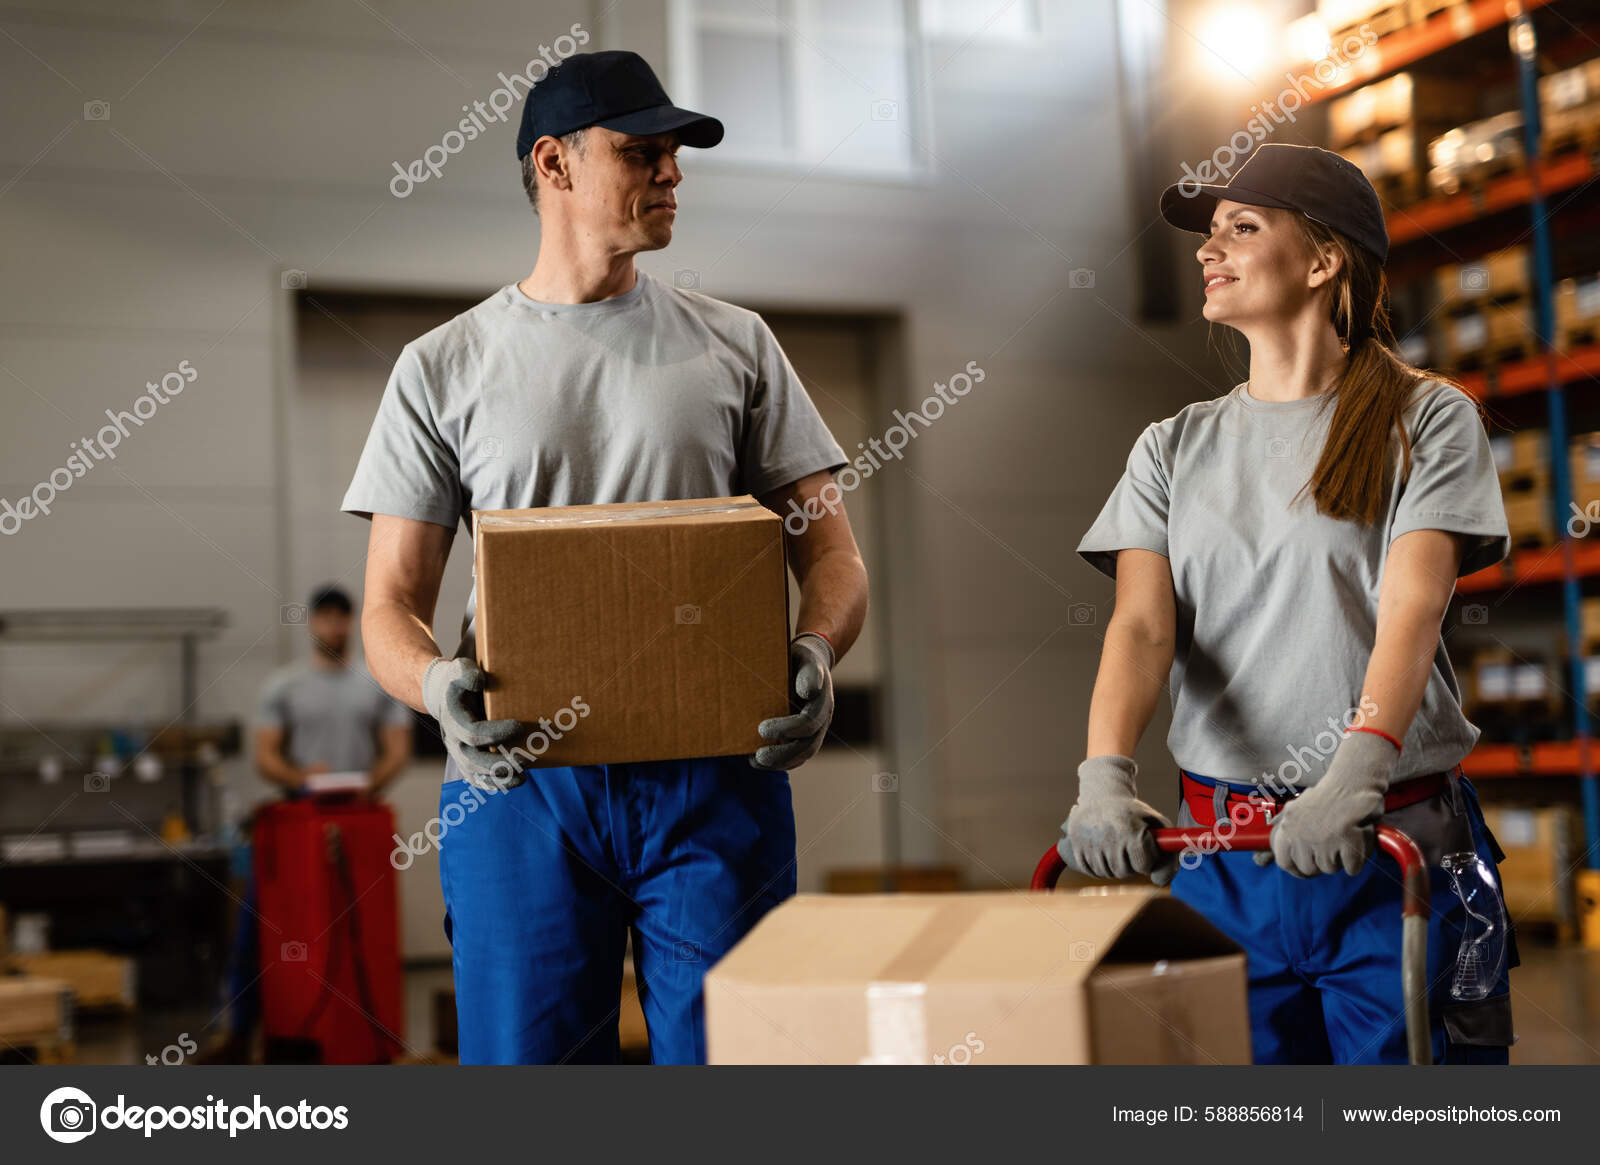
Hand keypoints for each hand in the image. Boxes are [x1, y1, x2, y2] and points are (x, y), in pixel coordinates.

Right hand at [420, 657, 525, 790]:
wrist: (442, 694)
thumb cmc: (457, 681)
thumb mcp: (459, 669)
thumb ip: (465, 672)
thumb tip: (479, 681)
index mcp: (453, 720)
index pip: (474, 733)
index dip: (497, 733)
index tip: (519, 726)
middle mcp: (454, 741)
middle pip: (474, 761)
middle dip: (501, 763)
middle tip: (526, 759)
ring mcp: (458, 753)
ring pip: (476, 775)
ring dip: (500, 780)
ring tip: (523, 777)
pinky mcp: (466, 761)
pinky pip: (478, 780)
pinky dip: (495, 784)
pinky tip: (514, 782)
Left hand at [750, 633, 833, 770]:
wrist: (808, 663)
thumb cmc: (801, 660)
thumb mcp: (806, 659)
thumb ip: (810, 673)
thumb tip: (808, 692)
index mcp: (823, 701)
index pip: (809, 721)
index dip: (787, 729)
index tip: (762, 729)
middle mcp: (823, 719)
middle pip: (808, 745)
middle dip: (783, 753)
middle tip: (758, 755)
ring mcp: (816, 730)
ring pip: (803, 755)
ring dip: (780, 762)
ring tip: (755, 761)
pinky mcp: (806, 736)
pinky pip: (797, 756)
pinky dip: (780, 763)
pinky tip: (758, 761)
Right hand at [1061, 755, 1175, 884]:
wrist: (1100, 796)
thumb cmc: (1133, 813)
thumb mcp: (1158, 824)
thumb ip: (1169, 854)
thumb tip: (1159, 881)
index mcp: (1131, 832)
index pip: (1144, 865)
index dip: (1147, 857)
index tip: (1143, 843)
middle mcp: (1109, 840)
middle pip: (1126, 872)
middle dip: (1131, 862)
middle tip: (1128, 843)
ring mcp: (1090, 845)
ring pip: (1109, 873)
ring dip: (1115, 864)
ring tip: (1115, 843)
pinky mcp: (1076, 849)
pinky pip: (1093, 872)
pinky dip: (1100, 864)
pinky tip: (1102, 848)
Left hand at [1255, 731, 1395, 876]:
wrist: (1352, 782)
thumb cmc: (1327, 796)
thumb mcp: (1296, 807)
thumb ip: (1282, 824)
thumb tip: (1264, 847)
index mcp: (1287, 826)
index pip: (1284, 861)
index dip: (1296, 869)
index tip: (1306, 870)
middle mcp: (1300, 834)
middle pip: (1309, 869)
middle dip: (1322, 862)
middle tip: (1333, 846)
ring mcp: (1322, 839)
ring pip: (1331, 868)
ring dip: (1341, 859)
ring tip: (1345, 837)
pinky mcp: (1345, 841)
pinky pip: (1351, 867)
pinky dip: (1358, 859)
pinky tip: (1358, 841)